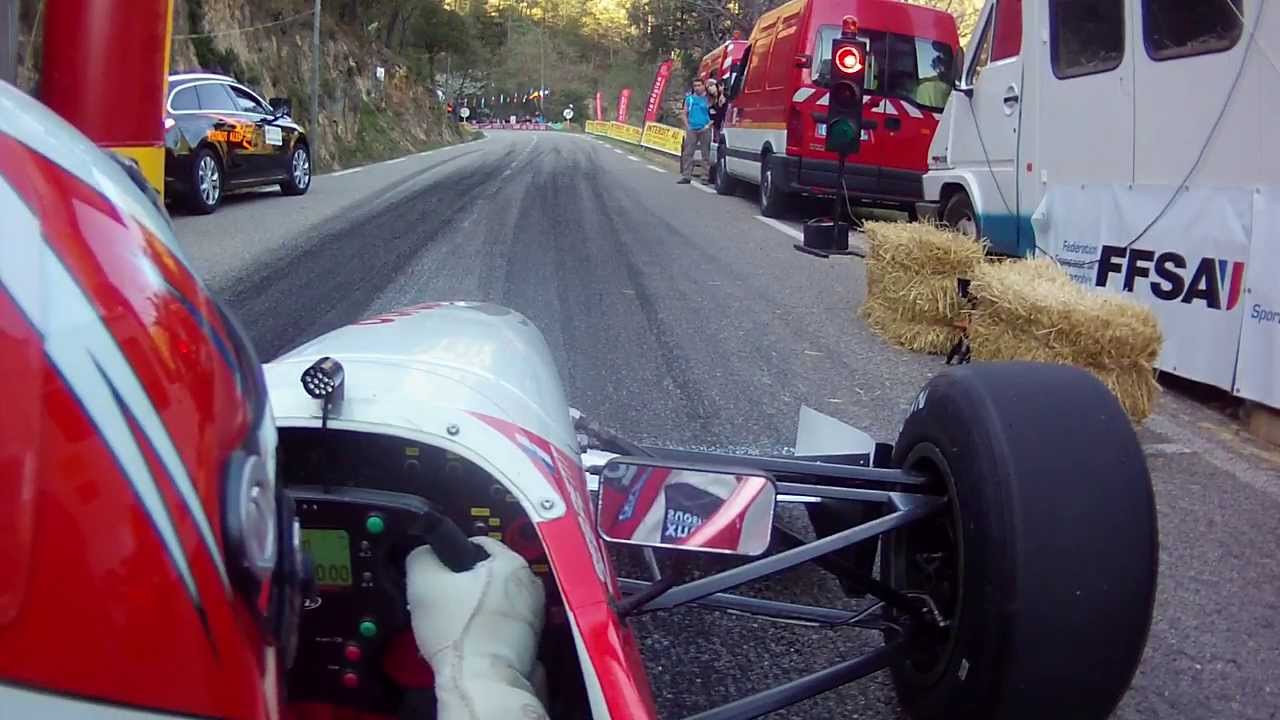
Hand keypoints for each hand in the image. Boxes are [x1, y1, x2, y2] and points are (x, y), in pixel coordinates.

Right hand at [406, 537, 548, 719]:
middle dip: (463, 585)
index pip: (477, 544)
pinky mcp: (533, 640)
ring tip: (454, 626)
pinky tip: (470, 642)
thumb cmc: (456, 629)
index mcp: (511, 562)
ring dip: (475, 608)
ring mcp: (535, 614)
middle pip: (488, 574)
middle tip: (442, 604)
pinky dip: (487, 629)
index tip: (437, 576)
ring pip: (496, 600)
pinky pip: (503, 624)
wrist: (481, 681)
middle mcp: (531, 583)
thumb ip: (422, 556)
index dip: (450, 557)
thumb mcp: (424, 582)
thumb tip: (425, 553)